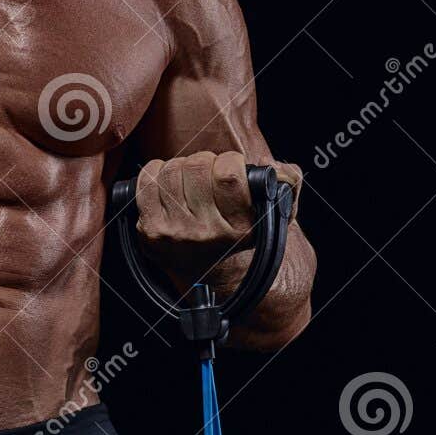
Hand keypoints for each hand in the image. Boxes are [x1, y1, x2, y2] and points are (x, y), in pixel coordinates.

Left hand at [133, 150, 301, 279]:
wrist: (215, 273)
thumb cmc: (244, 232)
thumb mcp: (279, 210)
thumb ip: (288, 181)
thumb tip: (274, 167)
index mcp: (241, 228)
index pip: (228, 175)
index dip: (230, 161)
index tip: (232, 167)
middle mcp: (206, 234)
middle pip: (196, 166)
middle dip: (206, 161)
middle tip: (210, 174)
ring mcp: (174, 234)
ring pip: (171, 170)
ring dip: (182, 166)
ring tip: (192, 181)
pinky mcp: (150, 231)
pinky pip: (147, 180)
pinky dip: (157, 172)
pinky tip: (170, 185)